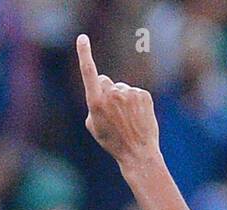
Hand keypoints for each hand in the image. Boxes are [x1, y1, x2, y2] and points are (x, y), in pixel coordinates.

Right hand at [76, 34, 159, 165]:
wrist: (138, 152)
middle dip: (105, 91)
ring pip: (121, 89)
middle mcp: (113, 95)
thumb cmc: (112, 141)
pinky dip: (134, 103)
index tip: (82, 38)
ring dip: (122, 99)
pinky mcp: (143, 95)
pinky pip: (134, 93)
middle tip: (111, 113)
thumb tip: (103, 90)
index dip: (84, 54)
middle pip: (105, 81)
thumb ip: (93, 104)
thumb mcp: (93, 126)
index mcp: (96, 103)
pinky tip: (136, 117)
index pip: (89, 73)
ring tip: (126, 119)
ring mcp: (130, 93)